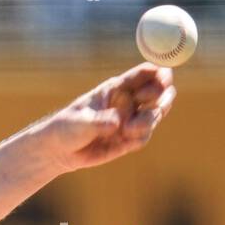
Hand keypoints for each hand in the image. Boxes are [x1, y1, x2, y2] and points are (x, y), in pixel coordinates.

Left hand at [39, 62, 176, 172]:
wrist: (60, 151)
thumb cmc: (66, 128)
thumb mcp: (79, 123)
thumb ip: (98, 121)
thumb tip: (118, 122)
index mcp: (116, 88)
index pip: (144, 74)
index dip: (159, 73)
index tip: (165, 77)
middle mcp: (128, 101)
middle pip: (159, 91)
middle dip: (163, 95)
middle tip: (159, 103)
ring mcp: (131, 120)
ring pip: (155, 114)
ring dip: (149, 120)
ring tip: (128, 129)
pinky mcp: (130, 138)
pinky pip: (144, 136)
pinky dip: (138, 138)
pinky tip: (123, 141)